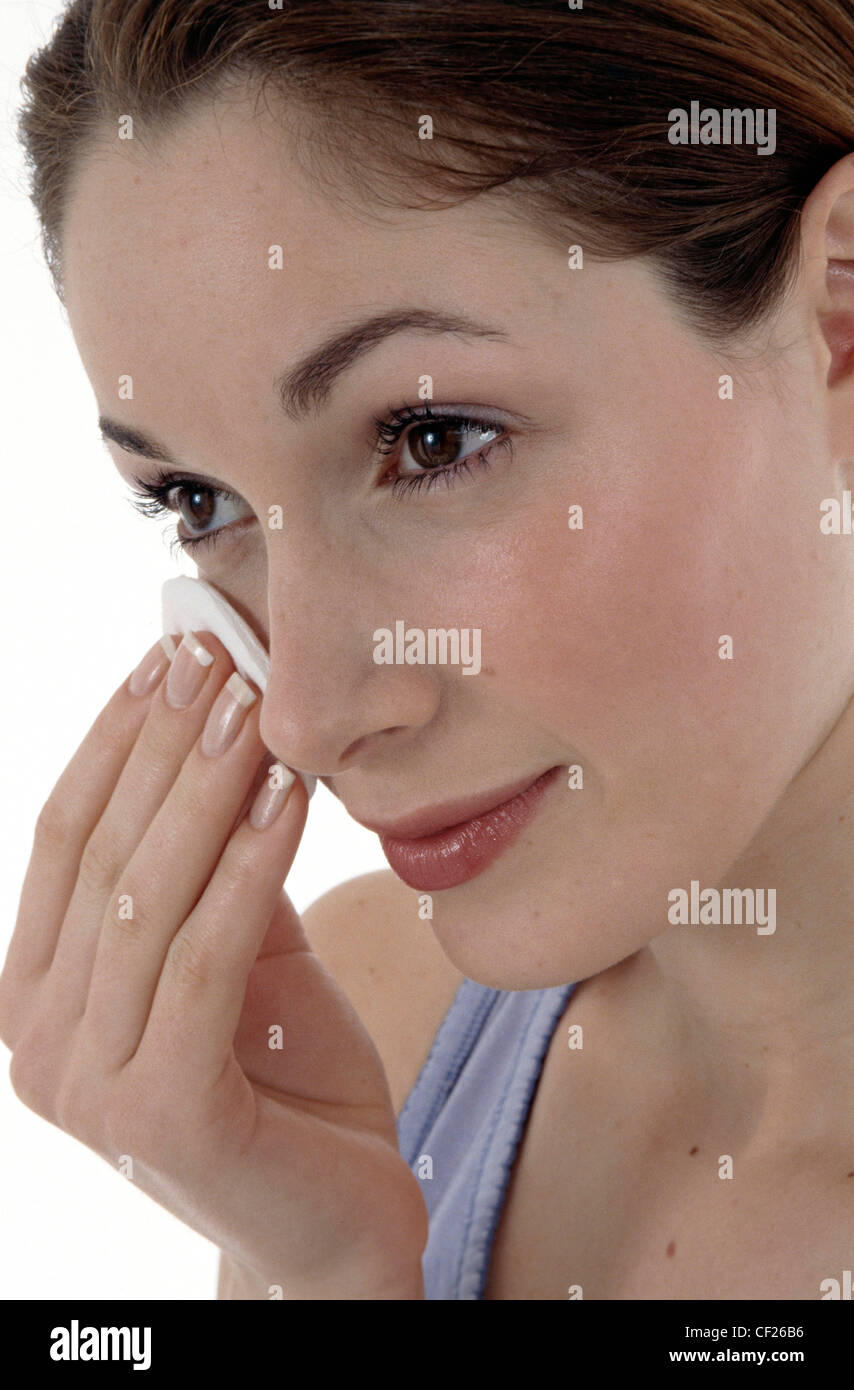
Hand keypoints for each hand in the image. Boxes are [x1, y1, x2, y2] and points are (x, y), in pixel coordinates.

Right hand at [0, 633, 425, 1295]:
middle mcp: (37, 1043)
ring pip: (145, 897)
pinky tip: (290, 795)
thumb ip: (214, 871)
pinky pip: (206, 957)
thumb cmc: (287, 1082)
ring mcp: (87, 1087)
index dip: (115, 739)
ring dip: (205, 786)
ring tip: (254, 706)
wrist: (334, 1223)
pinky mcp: (159, 1114)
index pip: (62, 839)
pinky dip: (248, 864)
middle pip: (99, 855)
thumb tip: (225, 737)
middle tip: (214, 656)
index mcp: (35, 995)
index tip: (167, 656)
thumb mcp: (242, 955)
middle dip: (161, 743)